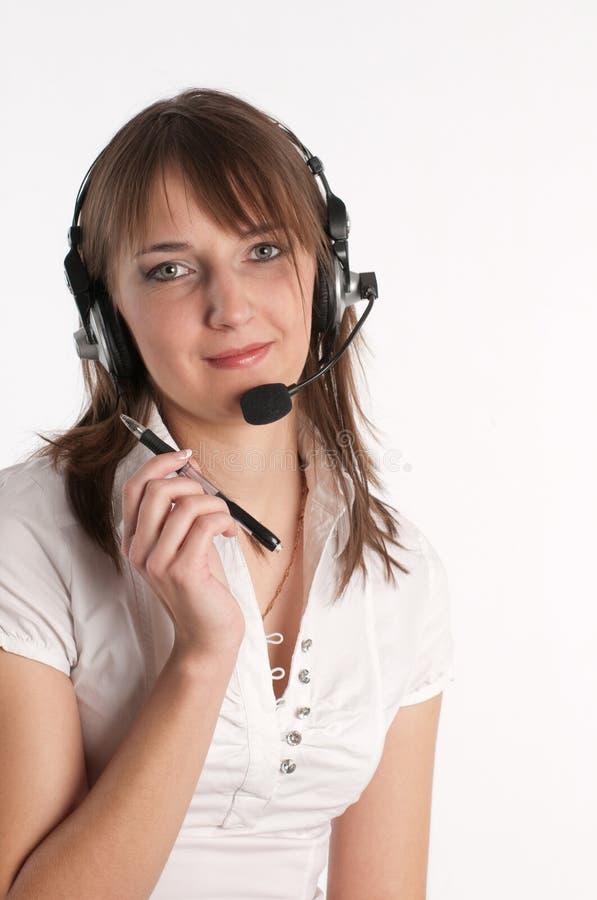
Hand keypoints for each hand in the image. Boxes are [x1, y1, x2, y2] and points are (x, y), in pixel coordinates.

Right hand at [121, 450, 244, 657]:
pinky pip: (207, 524)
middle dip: (192, 483)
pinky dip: (225, 520)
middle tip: (211, 500)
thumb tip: (190, 464)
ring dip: (216, 505)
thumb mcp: (187, 541)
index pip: (135, 487)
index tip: (186, 456)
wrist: (208, 635)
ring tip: (224, 521)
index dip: (160, 463)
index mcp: (135, 540)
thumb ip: (182, 507)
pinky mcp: (183, 571)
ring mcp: (158, 562)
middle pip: (157, 489)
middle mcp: (139, 550)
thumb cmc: (202, 587)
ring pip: (186, 505)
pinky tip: (229, 534)